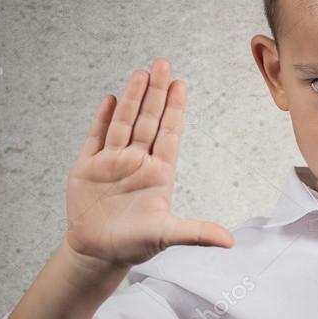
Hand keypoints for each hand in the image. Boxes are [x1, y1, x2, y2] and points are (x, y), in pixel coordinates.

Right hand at [64, 58, 233, 267]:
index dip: (174, 109)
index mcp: (158, 173)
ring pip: (123, 123)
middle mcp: (137, 162)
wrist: (98, 253)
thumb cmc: (135, 244)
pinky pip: (96, 137)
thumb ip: (197, 233)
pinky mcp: (88, 167)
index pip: (168, 133)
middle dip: (155, 93)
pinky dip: (103, 118)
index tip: (181, 85)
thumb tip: (229, 242)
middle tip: (163, 64)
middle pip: (147, 120)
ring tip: (141, 73)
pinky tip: (111, 99)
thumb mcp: (168, 235)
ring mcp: (112, 162)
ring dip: (132, 98)